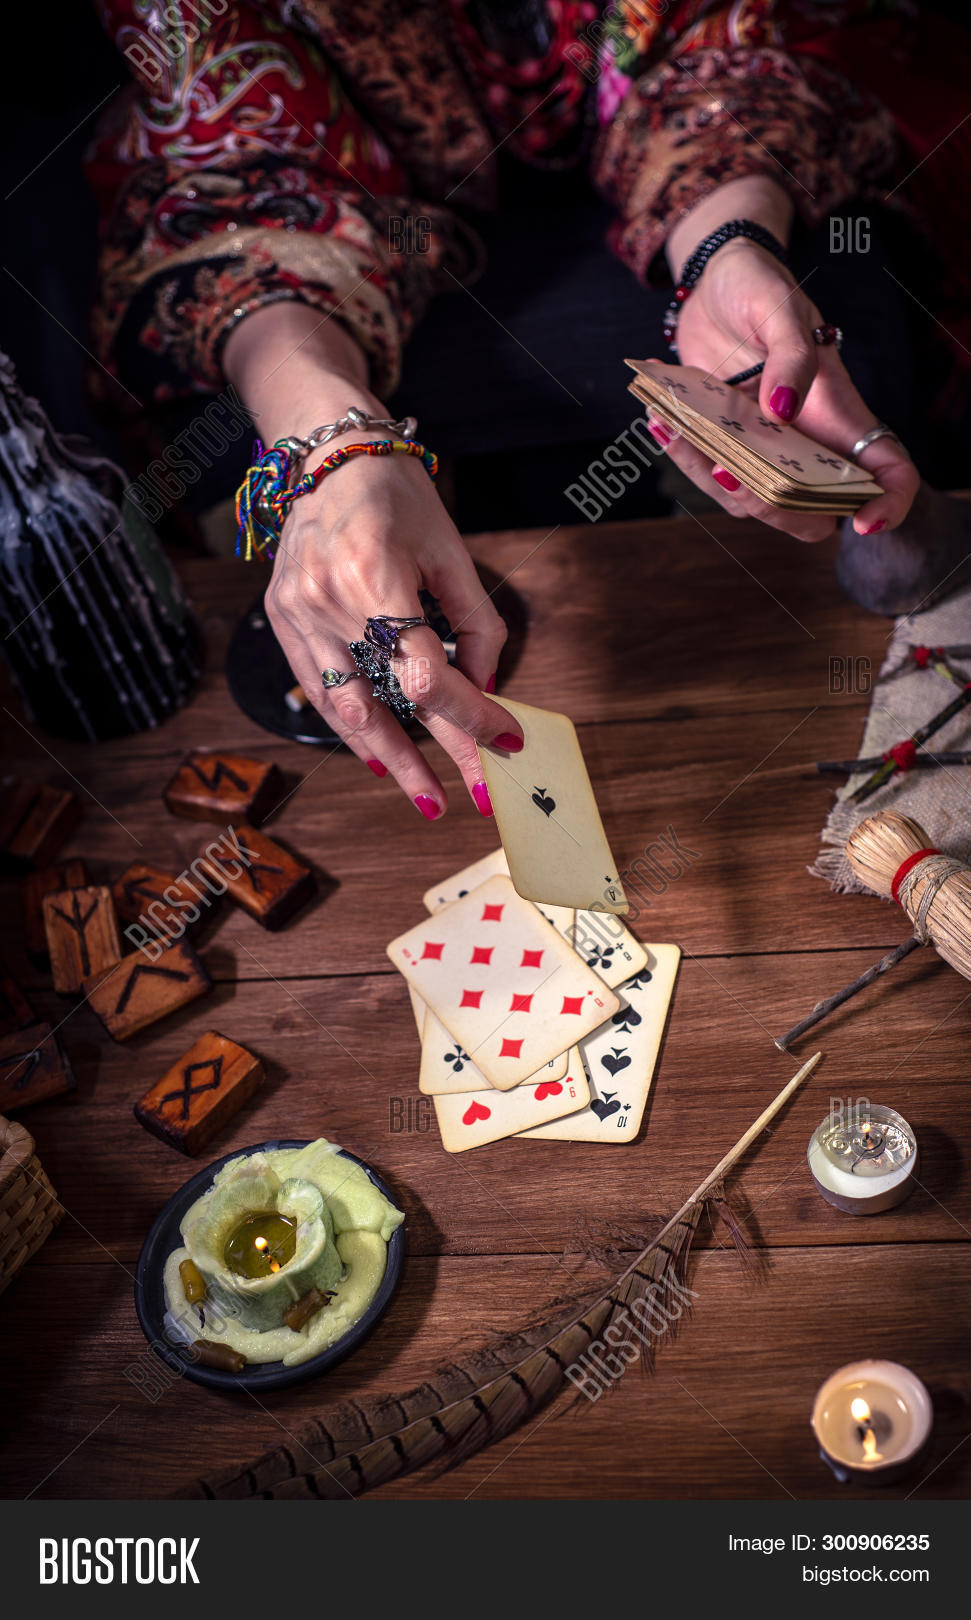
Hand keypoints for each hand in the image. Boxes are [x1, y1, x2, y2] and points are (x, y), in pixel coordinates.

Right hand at [266, 448, 518, 816]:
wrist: (324, 451)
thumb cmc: (395, 492)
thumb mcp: (451, 549)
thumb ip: (476, 622)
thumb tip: (487, 687)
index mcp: (374, 575)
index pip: (426, 675)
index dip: (469, 715)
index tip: (504, 737)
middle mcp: (327, 600)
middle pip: (384, 701)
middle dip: (427, 759)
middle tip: (463, 801)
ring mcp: (296, 612)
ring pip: (344, 706)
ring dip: (385, 756)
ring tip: (422, 795)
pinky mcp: (281, 617)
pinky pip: (317, 687)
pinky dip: (348, 725)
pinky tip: (375, 757)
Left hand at [657, 185, 918, 541]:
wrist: (714, 283)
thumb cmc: (761, 288)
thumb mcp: (781, 310)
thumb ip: (792, 356)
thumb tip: (782, 410)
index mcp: (842, 417)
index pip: (888, 474)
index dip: (888, 507)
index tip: (862, 523)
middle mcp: (809, 445)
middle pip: (811, 513)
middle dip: (769, 510)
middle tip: (727, 471)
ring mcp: (766, 451)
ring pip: (751, 502)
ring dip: (708, 479)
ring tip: (673, 429)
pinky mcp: (726, 446)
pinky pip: (708, 473)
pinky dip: (680, 455)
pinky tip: (657, 421)